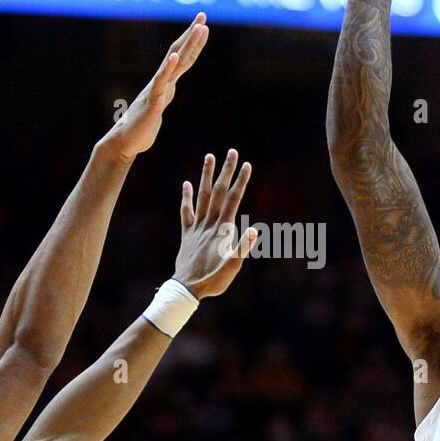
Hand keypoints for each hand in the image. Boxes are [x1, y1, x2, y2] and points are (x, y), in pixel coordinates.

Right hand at [100, 14, 208, 160]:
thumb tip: (167, 91)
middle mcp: (161, 82)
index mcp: (165, 84)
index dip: (193, 42)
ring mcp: (157, 90)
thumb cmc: (141, 128)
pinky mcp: (153, 102)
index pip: (182, 58)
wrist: (124, 142)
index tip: (202, 25)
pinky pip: (161, 83)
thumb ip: (163, 97)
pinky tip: (173, 57)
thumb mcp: (158, 108)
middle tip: (203, 14)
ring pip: (174, 63)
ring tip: (198, 28)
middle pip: (179, 53)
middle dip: (192, 34)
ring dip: (187, 44)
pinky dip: (167, 69)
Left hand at [174, 150, 257, 297]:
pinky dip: (186, 198)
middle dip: (227, 172)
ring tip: (209, 156)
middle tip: (232, 152)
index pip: (233, 200)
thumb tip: (254, 230)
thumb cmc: (214, 280)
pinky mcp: (187, 234)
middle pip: (219, 192)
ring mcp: (197, 228)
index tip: (247, 165)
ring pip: (202, 197)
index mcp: (222, 229)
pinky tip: (186, 184)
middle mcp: (209, 224)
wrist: (188, 288)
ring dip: (206, 176)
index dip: (241, 182)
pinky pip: (186, 212)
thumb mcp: (233, 266)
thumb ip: (242, 247)